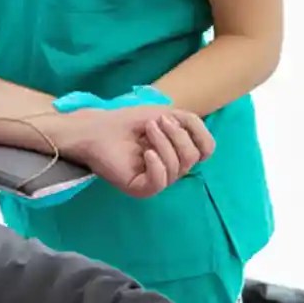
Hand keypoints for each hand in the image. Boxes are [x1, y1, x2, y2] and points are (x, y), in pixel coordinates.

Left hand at [51, 106, 215, 198]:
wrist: (97, 127)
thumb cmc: (128, 121)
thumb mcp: (167, 114)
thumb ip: (192, 124)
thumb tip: (206, 145)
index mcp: (178, 153)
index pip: (205, 150)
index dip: (196, 133)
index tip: (170, 118)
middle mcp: (170, 169)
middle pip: (192, 158)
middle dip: (176, 136)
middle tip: (154, 122)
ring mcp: (155, 181)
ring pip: (177, 168)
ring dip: (163, 143)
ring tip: (147, 129)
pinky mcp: (140, 188)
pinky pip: (159, 182)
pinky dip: (157, 165)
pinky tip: (146, 152)